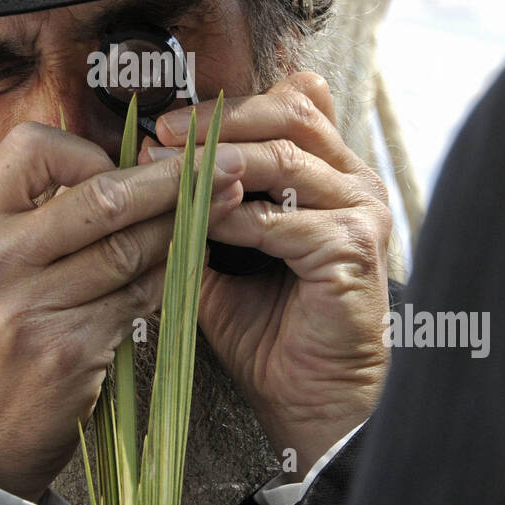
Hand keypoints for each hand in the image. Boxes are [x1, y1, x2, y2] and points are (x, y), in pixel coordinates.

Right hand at [0, 120, 244, 501]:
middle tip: (220, 163)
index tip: (120, 166)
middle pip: (102, 198)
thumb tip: (119, 166)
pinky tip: (189, 263)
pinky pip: (138, 298)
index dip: (88, 150)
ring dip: (182, 227)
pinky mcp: (69, 352)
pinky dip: (170, 276)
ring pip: (130, 249)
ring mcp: (32, 310)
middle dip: (170, 179)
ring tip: (218, 208)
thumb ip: (32, 218)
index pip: (33, 147)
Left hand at [140, 72, 392, 477]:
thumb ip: (198, 209)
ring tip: (172, 165)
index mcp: (329, 172)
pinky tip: (199, 221)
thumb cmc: (268, 329)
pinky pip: (286, 221)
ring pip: (287, 159)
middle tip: (164, 132)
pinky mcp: (354, 249)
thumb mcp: (222, 255)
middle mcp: (353, 181)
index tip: (167, 124)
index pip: (288, 105)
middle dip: (220, 120)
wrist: (310, 399)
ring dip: (223, 159)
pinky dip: (237, 218)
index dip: (228, 108)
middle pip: (290, 114)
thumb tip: (142, 170)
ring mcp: (362, 211)